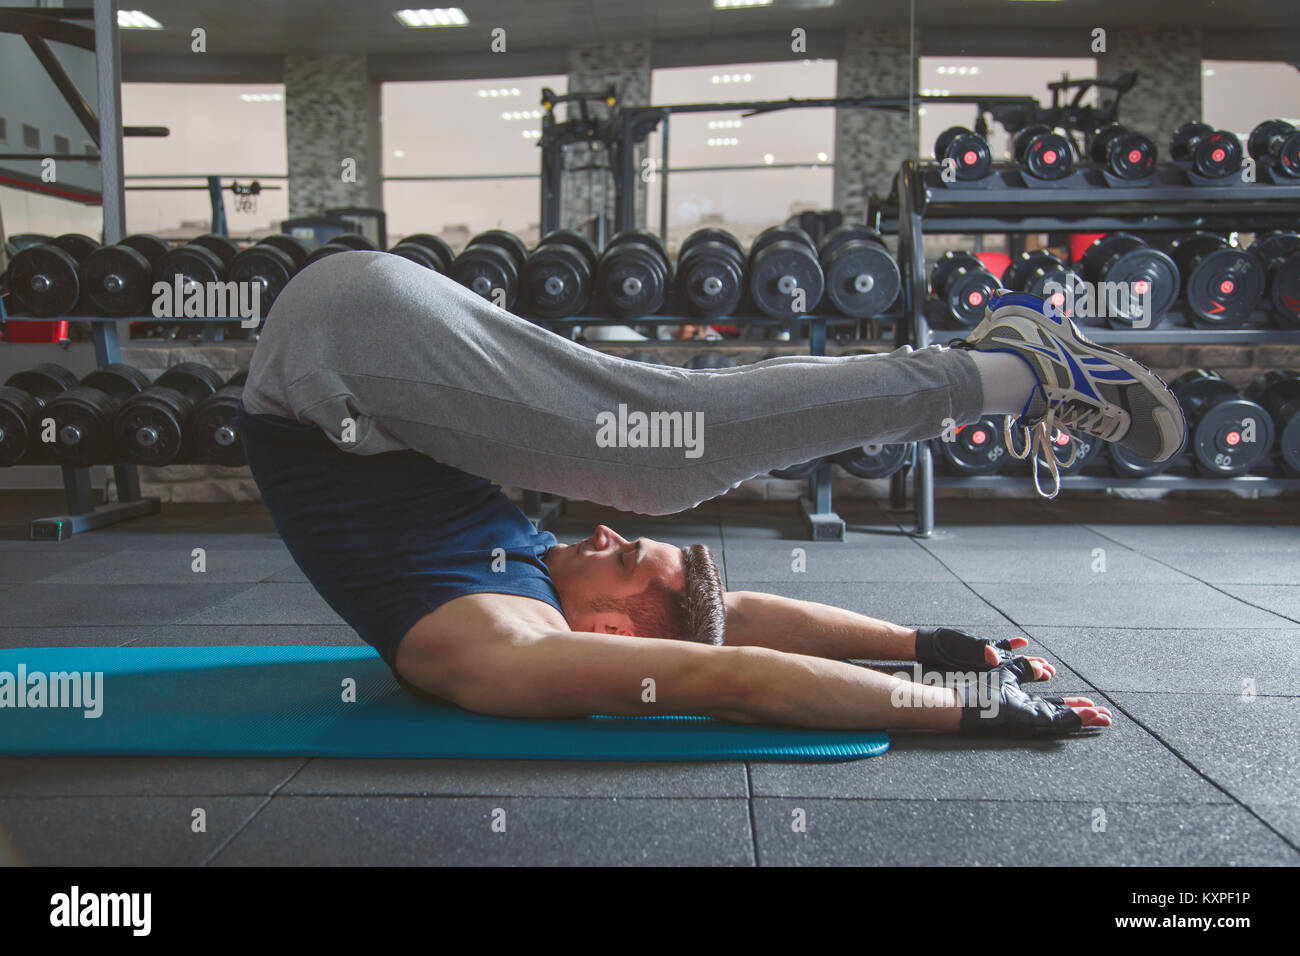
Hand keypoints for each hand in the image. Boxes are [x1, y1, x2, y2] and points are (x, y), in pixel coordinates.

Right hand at [915, 626, 1054, 679]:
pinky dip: (1010, 644)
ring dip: (1026, 660)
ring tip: (1042, 662)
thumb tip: (996, 656)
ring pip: (1011, 661)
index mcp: (989, 664)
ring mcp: (985, 658)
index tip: (1047, 673)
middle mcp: (989, 663)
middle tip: (1050, 671)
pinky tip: (1021, 642)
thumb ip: (980, 650)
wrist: (927, 644)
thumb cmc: (943, 647)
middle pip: (1017, 668)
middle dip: (1034, 670)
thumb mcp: (962, 648)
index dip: (1032, 672)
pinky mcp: (979, 650)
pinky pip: (998, 648)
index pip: (1016, 671)